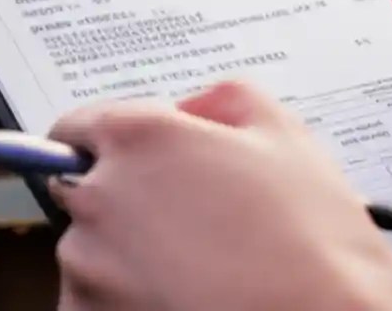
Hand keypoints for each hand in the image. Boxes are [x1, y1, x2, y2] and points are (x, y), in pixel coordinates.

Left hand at [47, 80, 391, 310]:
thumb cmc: (312, 246)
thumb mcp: (285, 136)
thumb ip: (222, 100)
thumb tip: (193, 108)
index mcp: (140, 139)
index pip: (79, 127)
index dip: (108, 142)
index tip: (124, 159)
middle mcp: (101, 197)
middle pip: (86, 189)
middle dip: (126, 200)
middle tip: (190, 221)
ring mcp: (89, 267)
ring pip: (91, 251)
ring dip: (126, 256)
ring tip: (197, 269)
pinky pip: (93, 301)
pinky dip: (124, 300)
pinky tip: (182, 298)